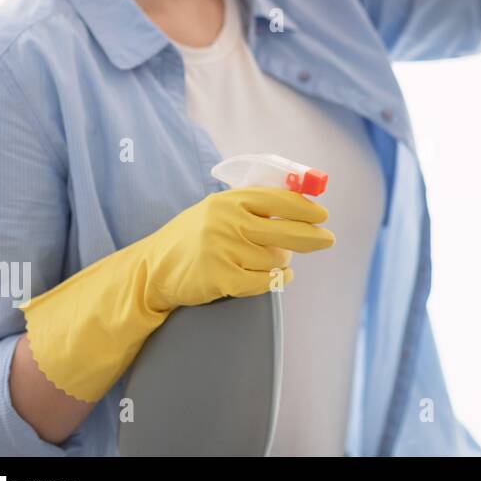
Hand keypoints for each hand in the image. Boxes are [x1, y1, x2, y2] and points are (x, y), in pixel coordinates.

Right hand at [19, 188, 332, 402]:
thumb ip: (253, 205)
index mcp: (229, 200)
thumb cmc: (193, 238)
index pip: (278, 198)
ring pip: (276, 259)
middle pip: (286, 229)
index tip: (323, 214)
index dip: (305, 207)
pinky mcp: (220, 278)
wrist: (152, 271)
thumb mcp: (218, 211)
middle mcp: (226, 221)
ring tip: (266, 260)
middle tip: (328, 240)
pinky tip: (277, 277)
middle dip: (312, 236)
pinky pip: (265, 282)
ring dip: (280, 262)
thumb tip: (303, 200)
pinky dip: (275, 280)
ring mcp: (223, 250)